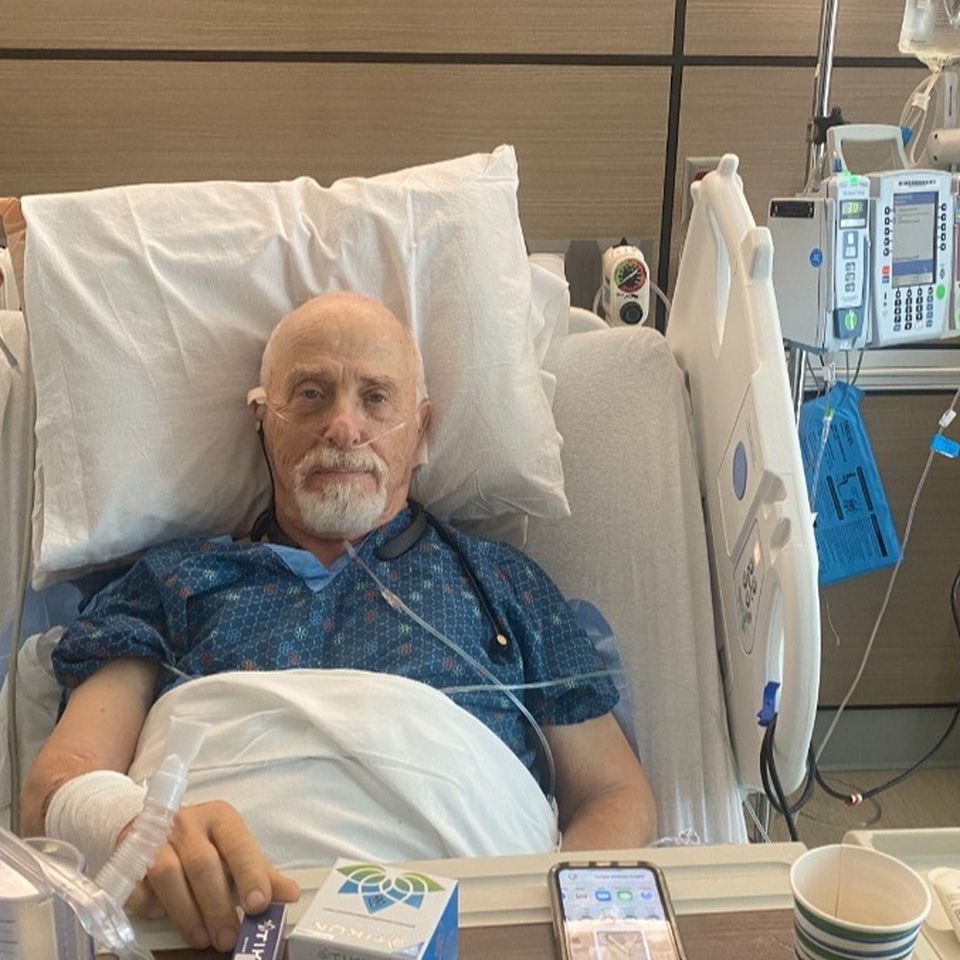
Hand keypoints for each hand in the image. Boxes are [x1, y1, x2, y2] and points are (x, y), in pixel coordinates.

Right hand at [122, 800, 299, 952]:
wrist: (154, 824)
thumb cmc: (204, 842)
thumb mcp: (235, 850)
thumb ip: (260, 873)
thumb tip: (290, 895)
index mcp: (220, 817)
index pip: (238, 844)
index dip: (250, 874)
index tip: (260, 905)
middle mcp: (187, 823)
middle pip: (203, 864)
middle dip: (217, 906)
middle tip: (228, 938)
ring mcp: (155, 838)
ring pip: (169, 875)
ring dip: (186, 912)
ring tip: (202, 939)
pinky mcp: (128, 856)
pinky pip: (138, 885)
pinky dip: (151, 905)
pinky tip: (163, 917)